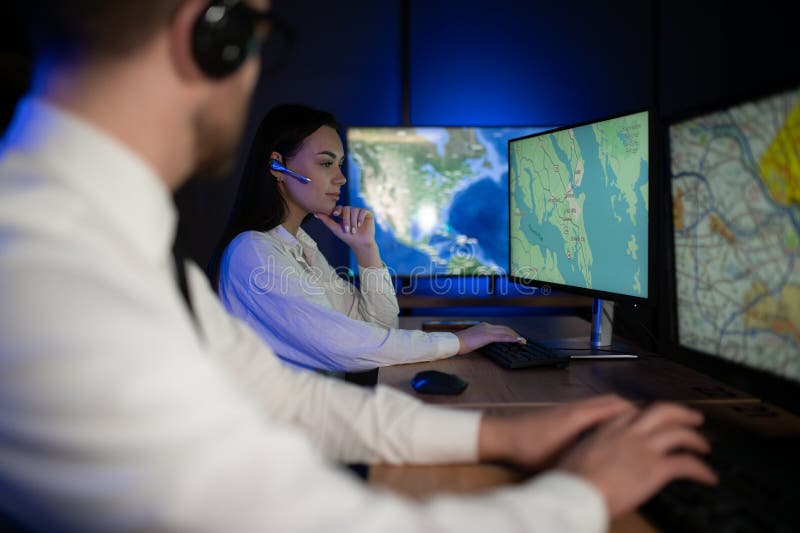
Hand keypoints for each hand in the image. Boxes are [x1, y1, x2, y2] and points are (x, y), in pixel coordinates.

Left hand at [315, 206, 381, 266]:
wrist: (360, 244)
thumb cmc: (347, 237)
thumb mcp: (335, 229)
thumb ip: (326, 220)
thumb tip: (315, 213)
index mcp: (344, 214)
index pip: (340, 207)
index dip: (338, 210)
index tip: (335, 215)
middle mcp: (352, 211)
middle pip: (347, 208)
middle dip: (346, 220)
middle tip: (347, 230)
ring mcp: (360, 212)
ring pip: (355, 210)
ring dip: (353, 221)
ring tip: (354, 230)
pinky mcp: (368, 214)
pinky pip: (363, 211)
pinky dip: (360, 218)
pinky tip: (360, 225)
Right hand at [453, 322, 524, 354]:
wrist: (455, 342)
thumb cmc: (460, 343)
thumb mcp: (473, 339)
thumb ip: (480, 339)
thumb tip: (484, 343)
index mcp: (483, 326)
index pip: (499, 328)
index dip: (508, 332)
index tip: (514, 337)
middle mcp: (487, 326)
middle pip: (505, 329)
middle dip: (514, 334)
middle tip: (521, 340)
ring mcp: (488, 330)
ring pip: (506, 332)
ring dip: (515, 336)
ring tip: (522, 341)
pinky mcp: (488, 336)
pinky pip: (503, 337)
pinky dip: (512, 339)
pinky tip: (517, 341)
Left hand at [478, 395, 635, 468]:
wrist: (505, 436)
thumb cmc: (528, 449)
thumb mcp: (560, 458)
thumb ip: (585, 457)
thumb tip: (609, 464)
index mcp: (578, 416)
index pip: (616, 407)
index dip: (637, 415)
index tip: (652, 423)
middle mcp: (576, 407)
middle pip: (613, 400)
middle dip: (633, 411)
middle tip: (649, 424)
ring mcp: (570, 407)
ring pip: (602, 402)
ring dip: (619, 411)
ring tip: (633, 426)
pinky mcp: (564, 411)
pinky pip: (593, 406)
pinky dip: (605, 413)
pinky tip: (608, 429)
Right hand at [557, 402, 717, 517]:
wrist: (575, 491)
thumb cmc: (571, 479)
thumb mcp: (578, 455)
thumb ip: (594, 451)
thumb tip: (597, 462)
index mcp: (608, 428)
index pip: (635, 412)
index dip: (650, 414)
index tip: (656, 420)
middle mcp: (628, 432)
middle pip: (662, 411)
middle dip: (681, 413)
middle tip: (693, 418)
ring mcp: (643, 448)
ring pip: (678, 433)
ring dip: (695, 439)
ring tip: (704, 446)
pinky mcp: (655, 468)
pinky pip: (686, 464)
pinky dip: (701, 470)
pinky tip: (708, 477)